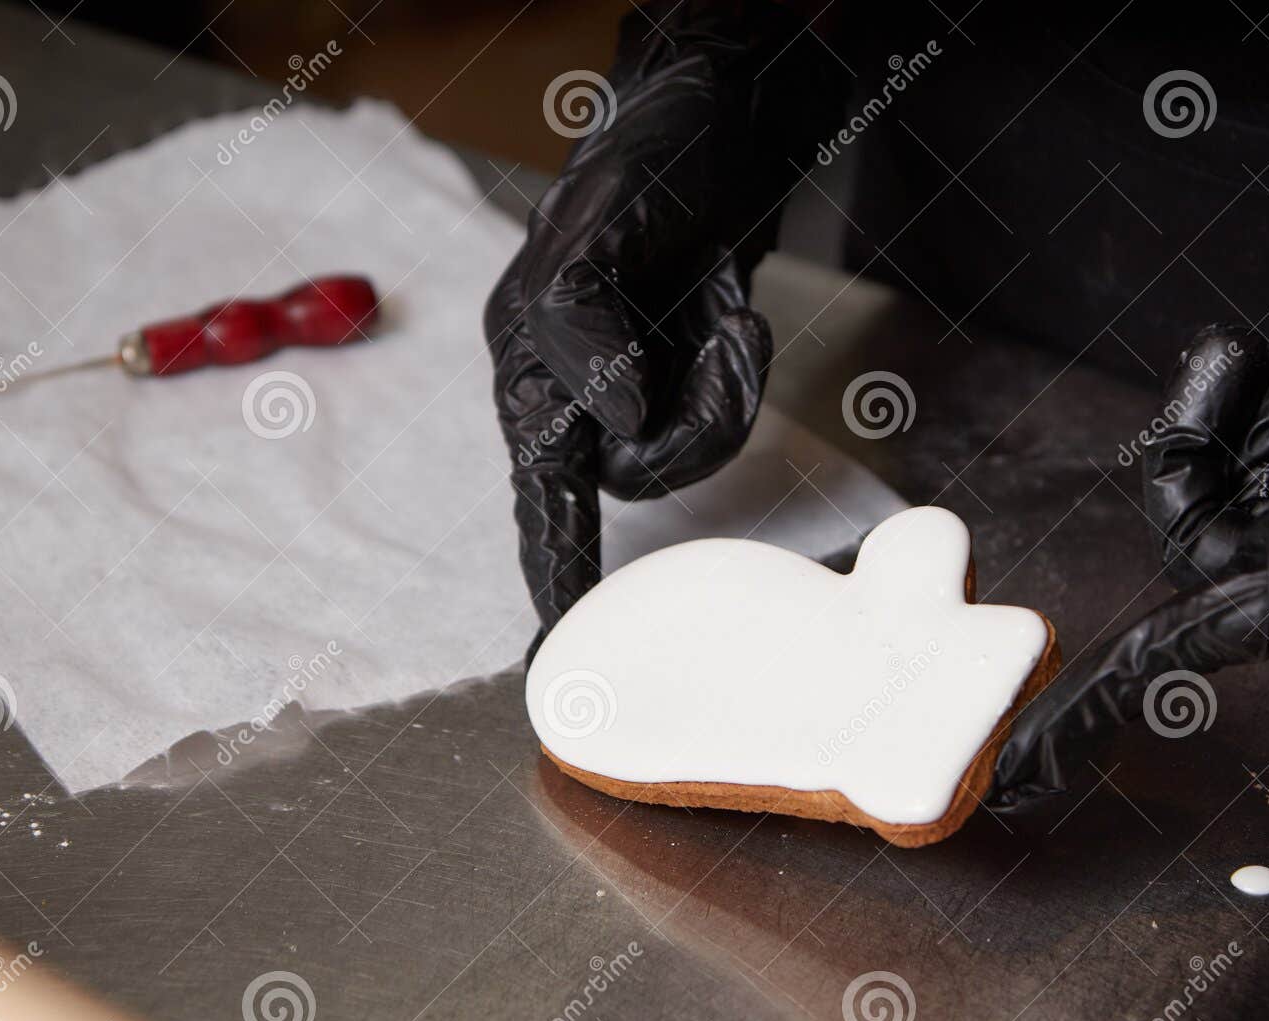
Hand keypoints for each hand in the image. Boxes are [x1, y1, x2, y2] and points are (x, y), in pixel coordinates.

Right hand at [486, 1, 845, 648]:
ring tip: (727, 316)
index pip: (539, 491)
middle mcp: (575, 388)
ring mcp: (633, 386)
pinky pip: (719, 414)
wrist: (720, 123)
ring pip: (690, 449)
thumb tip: (610, 417)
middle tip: (723, 340)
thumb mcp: (595, 234)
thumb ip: (582, 328)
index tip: (556, 649)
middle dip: (698, 419)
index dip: (552, 569)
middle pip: (637, 473)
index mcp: (530, 364)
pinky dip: (738, 370)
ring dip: (726, 387)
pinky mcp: (683, 375)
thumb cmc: (646, 164)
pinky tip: (731, 315)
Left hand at [992, 193, 1268, 801]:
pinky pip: (1217, 425)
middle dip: (1190, 451)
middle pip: (1179, 531)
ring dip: (1215, 409)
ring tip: (1262, 357)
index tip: (1020, 769)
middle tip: (1234, 373)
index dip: (1096, 707)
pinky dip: (1229, 383)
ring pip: (1192, 475)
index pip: (1184, 651)